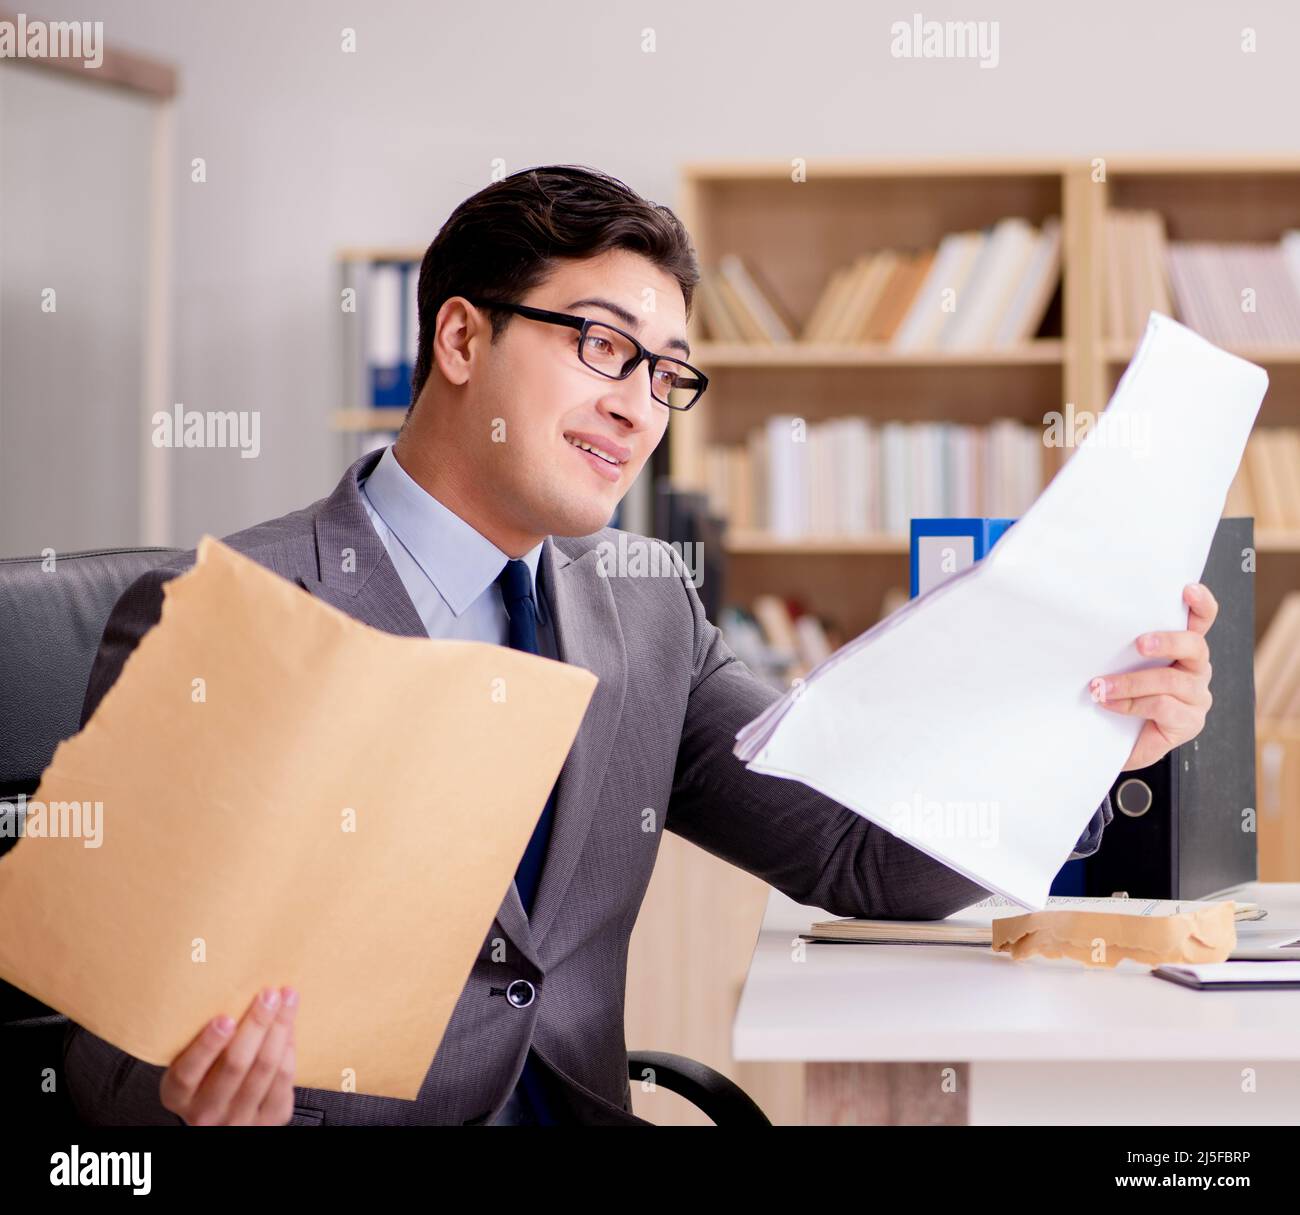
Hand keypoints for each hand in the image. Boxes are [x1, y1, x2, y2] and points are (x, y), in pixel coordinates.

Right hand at [159, 985, 298, 1124]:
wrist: (223, 1119)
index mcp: (178, 1095)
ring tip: (287, 1000)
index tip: (225, 1018)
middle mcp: (205, 1112)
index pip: (188, 1072)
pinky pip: (284, 1079)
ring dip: (280, 1028)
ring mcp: (237, 1119)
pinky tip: (290, 1026)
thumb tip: (234, 988)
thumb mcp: (189, 1063)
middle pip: (235, 1064)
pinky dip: (289, 1048)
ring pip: (265, 1068)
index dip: (208, 1045)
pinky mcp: (268, 1121)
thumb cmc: (205, 1077)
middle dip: (256, 1024)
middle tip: (268, 995)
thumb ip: (200, 1039)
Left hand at [1089, 582, 1216, 771]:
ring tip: (1100, 686)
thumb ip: (1120, 647)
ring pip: (1171, 681)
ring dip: (1131, 683)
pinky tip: (1109, 704)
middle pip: (1195, 646)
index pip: (1201, 621)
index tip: (1188, 589)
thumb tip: (1087, 623)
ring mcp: (1196, 697)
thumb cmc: (1117, 696)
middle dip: (1167, 641)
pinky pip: (1162, 707)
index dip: (1201, 604)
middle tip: (1139, 644)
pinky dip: (1130, 704)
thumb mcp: (1118, 665)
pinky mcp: (1189, 722)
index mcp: (1182, 649)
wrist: (1115, 742)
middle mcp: (1195, 670)